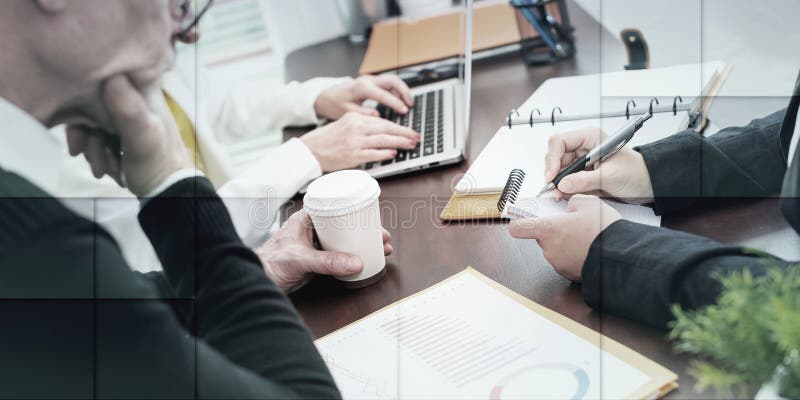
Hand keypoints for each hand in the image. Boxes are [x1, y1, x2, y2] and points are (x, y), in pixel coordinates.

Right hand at [65, 75, 189, 196]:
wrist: (168, 191)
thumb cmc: (159, 164)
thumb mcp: (144, 138)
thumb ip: (129, 110)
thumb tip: (111, 77)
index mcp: (143, 89)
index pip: (102, 77)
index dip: (84, 100)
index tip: (80, 125)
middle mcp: (134, 96)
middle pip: (91, 103)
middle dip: (85, 134)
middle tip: (82, 153)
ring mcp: (127, 114)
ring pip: (91, 123)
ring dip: (92, 149)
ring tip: (103, 169)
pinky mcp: (122, 131)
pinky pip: (96, 136)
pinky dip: (97, 154)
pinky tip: (109, 170)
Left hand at [256, 210, 392, 292]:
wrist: (259, 281)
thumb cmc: (269, 262)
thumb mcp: (302, 259)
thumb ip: (327, 262)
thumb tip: (355, 263)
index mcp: (308, 218)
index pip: (336, 207)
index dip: (357, 212)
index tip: (374, 220)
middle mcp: (314, 228)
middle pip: (345, 224)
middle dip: (365, 230)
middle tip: (382, 236)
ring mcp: (317, 244)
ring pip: (345, 240)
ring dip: (362, 244)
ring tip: (379, 249)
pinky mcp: (318, 259)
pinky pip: (340, 255)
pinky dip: (354, 257)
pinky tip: (364, 260)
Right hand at [300, 112, 419, 171]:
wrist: (310, 150)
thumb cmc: (327, 139)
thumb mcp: (345, 124)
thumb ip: (363, 125)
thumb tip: (384, 132)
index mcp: (355, 118)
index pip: (383, 121)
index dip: (399, 127)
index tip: (410, 130)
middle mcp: (356, 128)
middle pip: (386, 129)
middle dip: (404, 134)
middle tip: (416, 137)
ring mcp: (355, 142)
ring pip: (383, 141)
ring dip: (400, 143)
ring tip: (410, 145)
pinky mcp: (353, 155)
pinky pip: (374, 154)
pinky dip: (385, 153)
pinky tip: (394, 153)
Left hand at [314, 75, 413, 119]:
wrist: (327, 95)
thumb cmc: (335, 104)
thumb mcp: (346, 111)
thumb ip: (362, 113)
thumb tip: (377, 116)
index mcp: (361, 88)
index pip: (382, 93)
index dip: (395, 102)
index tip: (404, 110)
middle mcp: (367, 81)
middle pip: (391, 80)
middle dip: (404, 91)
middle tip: (411, 104)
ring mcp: (370, 80)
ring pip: (392, 80)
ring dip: (402, 90)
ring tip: (409, 103)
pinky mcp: (372, 82)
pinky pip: (388, 83)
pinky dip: (397, 90)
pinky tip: (400, 101)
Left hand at [509, 195, 620, 281]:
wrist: (620, 257)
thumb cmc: (603, 231)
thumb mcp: (589, 203)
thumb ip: (572, 202)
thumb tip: (570, 206)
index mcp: (548, 229)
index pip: (518, 228)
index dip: (518, 223)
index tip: (520, 220)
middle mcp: (549, 249)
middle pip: (542, 237)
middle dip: (554, 231)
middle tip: (572, 225)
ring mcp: (558, 263)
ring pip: (555, 249)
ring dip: (566, 243)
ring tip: (585, 238)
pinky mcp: (569, 274)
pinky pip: (566, 261)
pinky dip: (574, 255)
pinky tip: (589, 249)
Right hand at [544, 127, 654, 203]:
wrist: (646, 184)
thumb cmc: (635, 173)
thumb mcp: (610, 177)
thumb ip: (585, 180)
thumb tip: (562, 184)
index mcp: (590, 137)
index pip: (560, 141)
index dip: (552, 159)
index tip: (552, 177)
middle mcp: (582, 147)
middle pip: (554, 156)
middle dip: (552, 174)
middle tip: (554, 190)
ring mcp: (580, 160)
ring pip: (557, 170)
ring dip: (557, 183)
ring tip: (561, 195)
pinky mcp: (580, 173)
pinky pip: (564, 180)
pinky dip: (563, 189)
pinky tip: (566, 196)